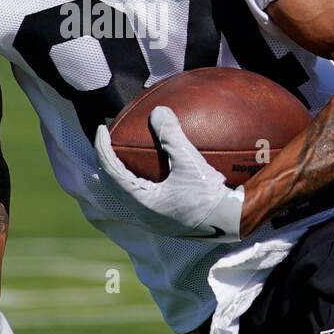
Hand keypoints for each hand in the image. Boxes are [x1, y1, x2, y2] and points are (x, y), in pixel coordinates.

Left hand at [95, 106, 244, 241]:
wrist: (231, 222)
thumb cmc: (210, 196)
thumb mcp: (191, 162)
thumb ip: (172, 136)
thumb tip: (158, 111)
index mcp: (142, 202)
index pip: (111, 171)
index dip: (102, 147)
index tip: (102, 128)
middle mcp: (142, 214)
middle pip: (112, 184)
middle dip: (107, 160)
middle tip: (107, 140)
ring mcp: (152, 220)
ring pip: (125, 193)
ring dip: (121, 172)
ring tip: (122, 154)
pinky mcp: (164, 220)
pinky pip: (141, 197)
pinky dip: (137, 180)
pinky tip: (151, 170)